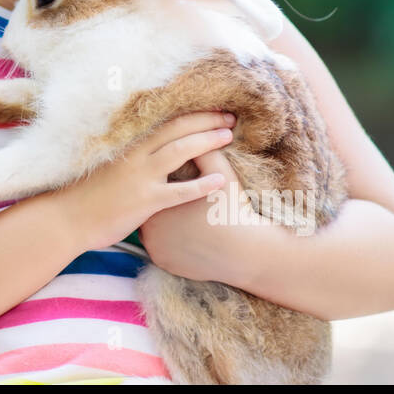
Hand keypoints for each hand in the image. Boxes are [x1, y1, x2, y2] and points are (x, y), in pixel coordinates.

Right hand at [57, 111, 235, 254]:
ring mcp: (141, 177)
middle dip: (206, 120)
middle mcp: (135, 155)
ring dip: (208, 141)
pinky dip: (202, 185)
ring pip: (181, 151)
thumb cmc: (83, 195)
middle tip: (230, 116)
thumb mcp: (104, 167)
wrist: (65, 219)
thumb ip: (127, 157)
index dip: (191, 113)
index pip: (164, 121)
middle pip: (177, 129)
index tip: (212, 108)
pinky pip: (180, 191)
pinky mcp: (145, 201)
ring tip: (229, 136)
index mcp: (127, 145)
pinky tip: (222, 181)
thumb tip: (147, 151)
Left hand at [138, 146, 268, 283]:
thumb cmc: (232, 210)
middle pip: (146, 206)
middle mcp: (148, 226)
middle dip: (160, 198)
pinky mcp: (163, 264)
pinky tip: (187, 236)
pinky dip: (170, 241)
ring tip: (185, 217)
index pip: (151, 182)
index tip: (177, 177)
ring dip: (163, 221)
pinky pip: (161, 248)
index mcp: (157, 198)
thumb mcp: (220, 173)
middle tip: (182, 200)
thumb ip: (203, 149)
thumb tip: (195, 129)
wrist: (247, 254)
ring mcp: (154, 249)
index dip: (165, 178)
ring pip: (151, 229)